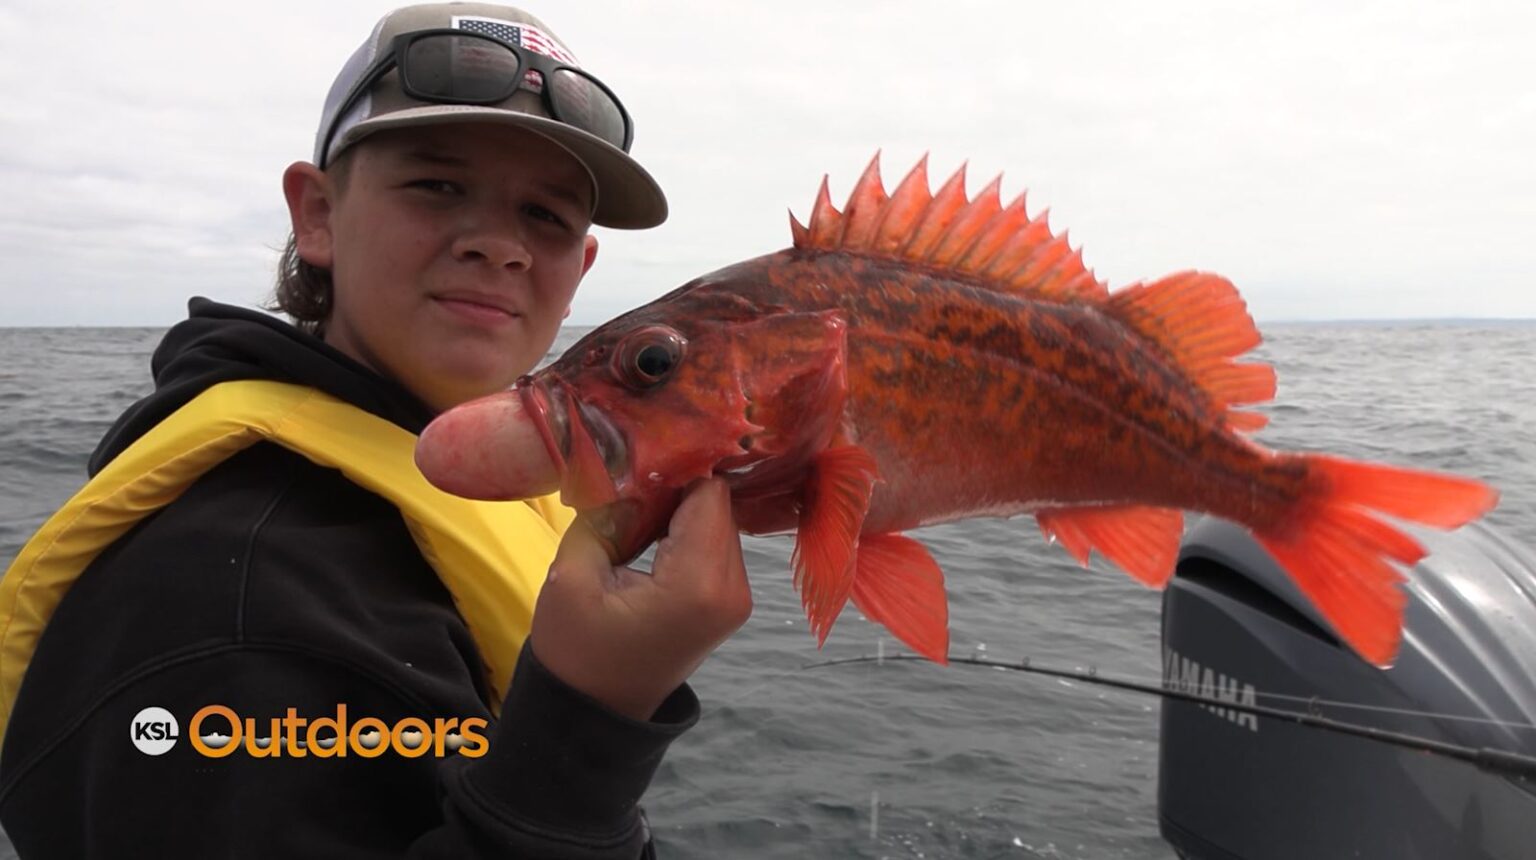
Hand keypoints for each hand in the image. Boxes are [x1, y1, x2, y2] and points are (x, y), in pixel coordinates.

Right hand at [529, 479, 752, 720]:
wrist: (594, 714)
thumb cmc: (576, 651)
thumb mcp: (572, 575)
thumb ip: (605, 513)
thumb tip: (627, 464)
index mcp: (699, 584)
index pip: (708, 492)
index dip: (674, 468)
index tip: (636, 458)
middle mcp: (733, 589)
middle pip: (717, 506)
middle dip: (677, 487)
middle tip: (629, 480)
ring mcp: (737, 598)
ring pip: (719, 521)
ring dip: (681, 510)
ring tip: (635, 510)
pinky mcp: (729, 602)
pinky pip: (717, 545)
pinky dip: (687, 532)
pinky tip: (650, 534)